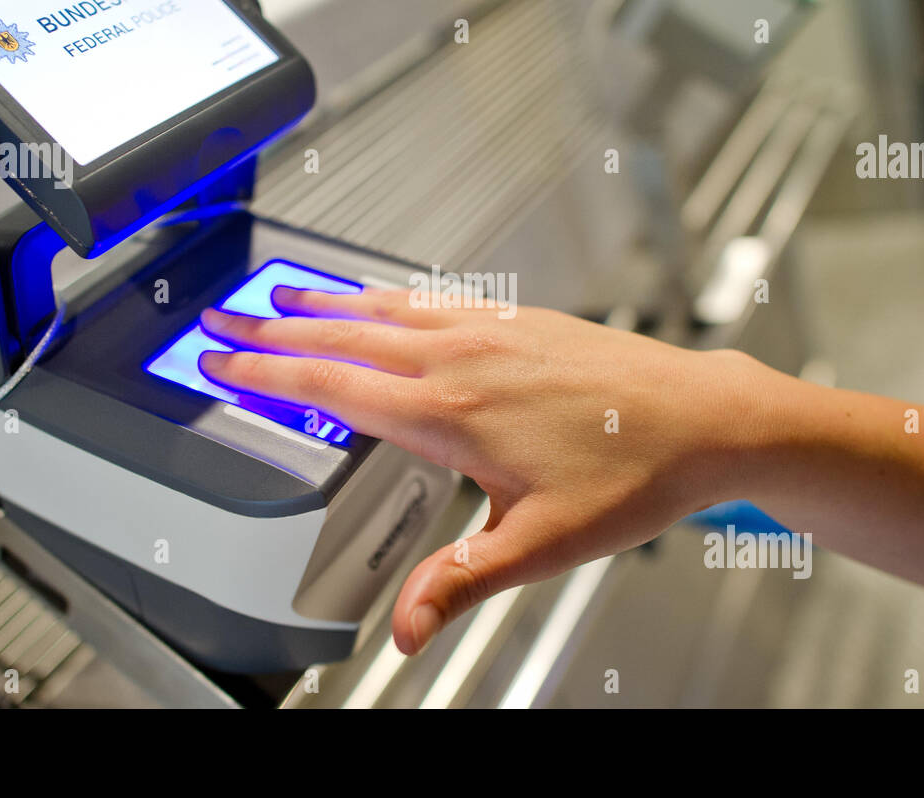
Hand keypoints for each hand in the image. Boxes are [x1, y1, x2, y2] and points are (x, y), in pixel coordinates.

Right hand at [198, 288, 770, 654]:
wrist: (702, 416)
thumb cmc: (634, 473)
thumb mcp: (541, 545)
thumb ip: (463, 581)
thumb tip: (406, 629)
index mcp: (452, 413)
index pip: (334, 386)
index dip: (267, 374)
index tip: (221, 360)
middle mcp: (463, 359)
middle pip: (346, 336)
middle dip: (275, 328)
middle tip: (225, 316)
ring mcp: (492, 330)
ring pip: (387, 309)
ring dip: (327, 302)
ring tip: (283, 294)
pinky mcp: (521, 318)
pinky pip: (435, 298)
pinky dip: (390, 294)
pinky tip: (385, 296)